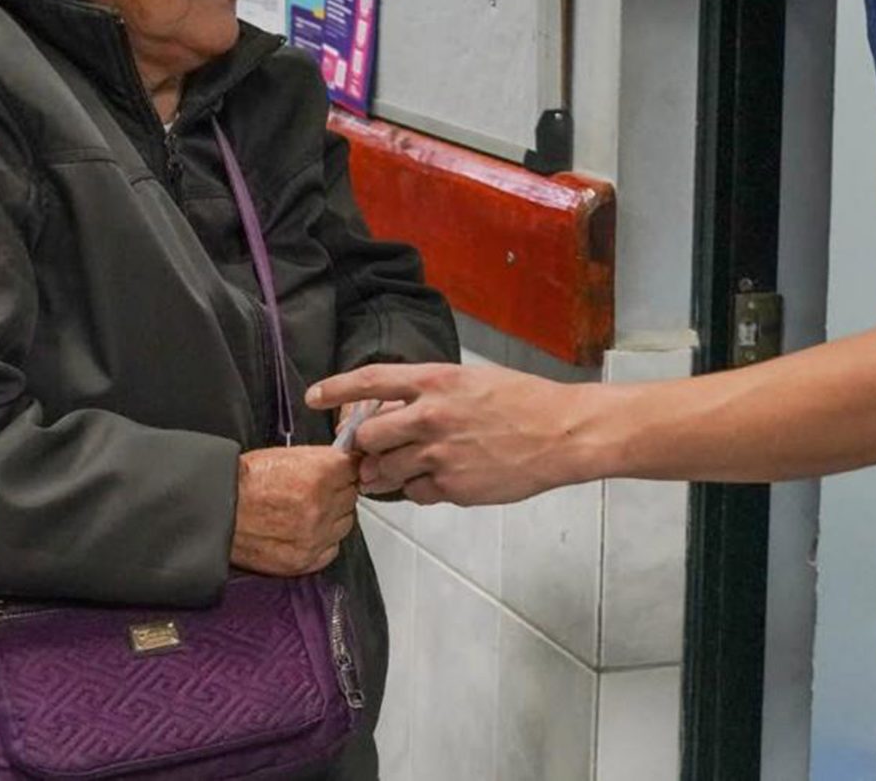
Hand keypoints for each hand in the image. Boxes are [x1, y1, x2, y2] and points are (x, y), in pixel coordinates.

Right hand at [230, 446, 358, 575]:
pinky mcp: (303, 561)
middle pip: (351, 496)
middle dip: (338, 491)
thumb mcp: (286, 454)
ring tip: (308, 511)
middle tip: (318, 490)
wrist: (215, 511)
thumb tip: (344, 463)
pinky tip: (306, 530)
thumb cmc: (243, 481)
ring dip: (333, 516)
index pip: (353, 469)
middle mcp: (321, 507)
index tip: (340, 470)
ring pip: (345, 523)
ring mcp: (314, 537)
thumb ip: (321, 460)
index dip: (344, 468)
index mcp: (319, 474)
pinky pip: (331, 550)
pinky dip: (323, 541)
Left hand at [306, 363, 595, 506]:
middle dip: (365, 446)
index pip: (368, 381)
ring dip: (384, 473)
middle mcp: (430, 416)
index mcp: (435, 382)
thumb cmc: (522, 401)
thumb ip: (430, 394)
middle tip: (372, 450)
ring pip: (385, 471)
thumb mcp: (471, 382)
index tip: (314, 397)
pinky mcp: (453, 486)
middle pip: (369, 436)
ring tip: (398, 469)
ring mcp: (440, 455)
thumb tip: (394, 410)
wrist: (561, 433)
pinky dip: (419, 490)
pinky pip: (416, 494)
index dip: (335, 389)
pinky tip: (441, 479)